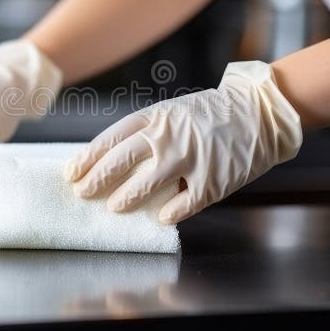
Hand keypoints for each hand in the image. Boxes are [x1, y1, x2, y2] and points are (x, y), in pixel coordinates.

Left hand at [64, 61, 301, 222]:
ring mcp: (190, 158)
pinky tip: (159, 218)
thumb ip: (146, 133)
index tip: (71, 173)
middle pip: (120, 161)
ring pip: (145, 185)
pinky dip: (168, 213)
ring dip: (125, 199)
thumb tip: (112, 161)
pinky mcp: (212, 180)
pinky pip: (182, 204)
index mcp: (156, 116)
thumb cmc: (209, 115)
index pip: (111, 138)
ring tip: (114, 207)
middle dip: (96, 180)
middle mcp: (168, 136)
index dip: (88, 157)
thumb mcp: (172, 112)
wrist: (258, 112)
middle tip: (82, 193)